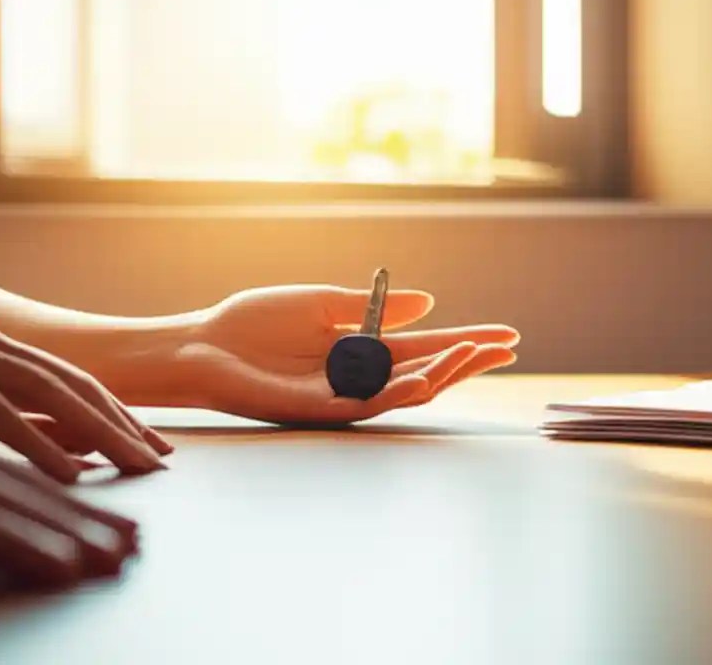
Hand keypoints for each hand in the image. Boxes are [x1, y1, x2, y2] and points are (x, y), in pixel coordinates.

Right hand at [0, 318, 170, 482]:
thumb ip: (10, 429)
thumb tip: (74, 455)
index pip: (71, 385)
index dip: (119, 417)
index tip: (155, 453)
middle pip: (70, 384)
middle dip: (122, 424)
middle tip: (161, 465)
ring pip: (41, 388)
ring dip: (95, 430)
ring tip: (135, 466)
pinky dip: (30, 438)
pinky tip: (67, 471)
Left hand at [114, 285, 518, 422]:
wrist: (202, 346)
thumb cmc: (251, 324)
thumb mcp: (321, 303)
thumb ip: (373, 308)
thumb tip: (428, 302)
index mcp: (359, 349)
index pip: (424, 347)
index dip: (465, 340)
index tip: (505, 335)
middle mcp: (359, 376)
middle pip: (428, 370)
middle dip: (469, 359)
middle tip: (508, 346)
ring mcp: (345, 395)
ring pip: (409, 391)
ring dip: (446, 373)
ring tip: (475, 352)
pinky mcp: (325, 409)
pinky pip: (376, 402)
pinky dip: (407, 388)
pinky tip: (432, 371)